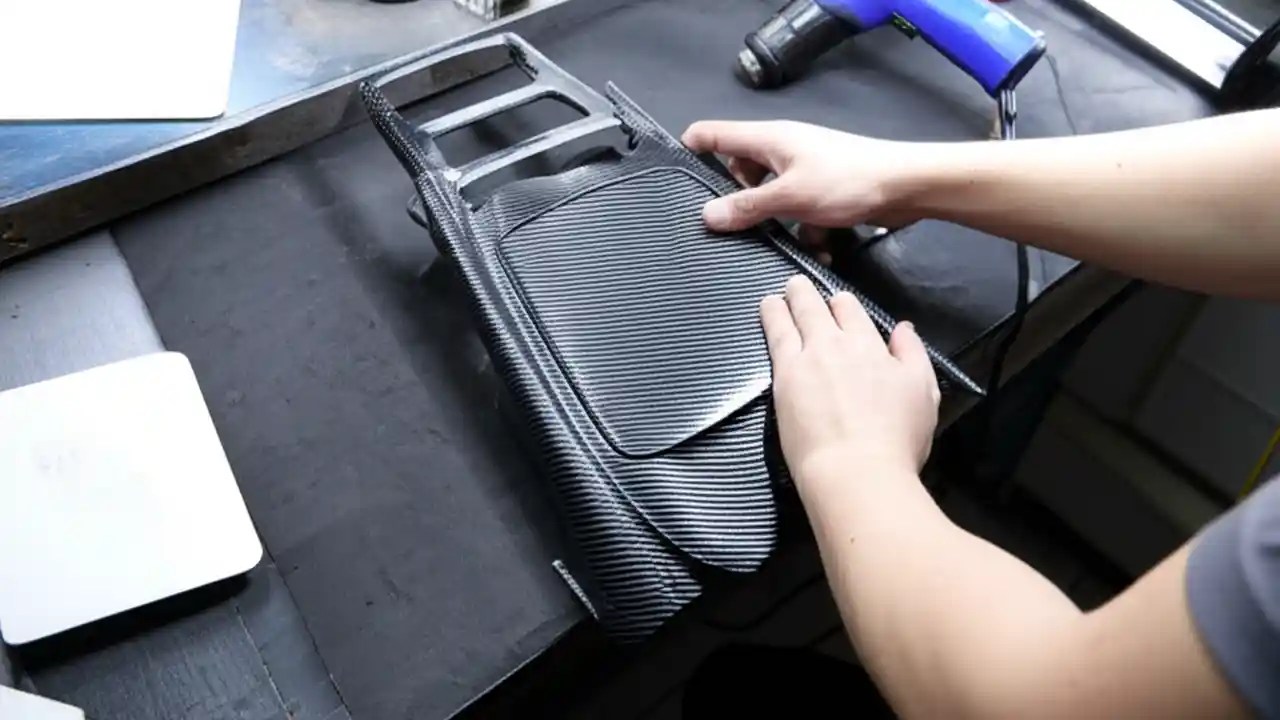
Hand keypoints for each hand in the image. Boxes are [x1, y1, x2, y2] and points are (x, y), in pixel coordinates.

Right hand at [681, 120, 927, 233]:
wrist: (905, 187)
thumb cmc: (846, 181)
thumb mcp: (789, 197)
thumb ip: (746, 206)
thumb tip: (706, 215)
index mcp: (768, 139)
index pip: (713, 133)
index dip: (691, 149)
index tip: (677, 178)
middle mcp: (782, 149)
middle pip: (740, 170)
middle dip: (739, 199)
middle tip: (742, 220)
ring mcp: (803, 168)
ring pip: (770, 196)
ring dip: (776, 220)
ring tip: (787, 236)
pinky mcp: (822, 189)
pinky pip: (798, 210)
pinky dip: (804, 229)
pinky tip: (818, 246)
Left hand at [763, 275, 939, 484]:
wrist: (857, 470)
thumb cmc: (896, 440)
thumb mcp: (923, 394)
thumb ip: (912, 355)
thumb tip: (903, 328)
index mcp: (871, 346)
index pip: (852, 311)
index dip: (842, 303)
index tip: (836, 303)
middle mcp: (838, 344)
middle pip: (820, 307)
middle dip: (808, 292)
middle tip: (798, 285)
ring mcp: (807, 358)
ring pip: (794, 315)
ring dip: (786, 300)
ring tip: (776, 294)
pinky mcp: (783, 376)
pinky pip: (775, 335)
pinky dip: (771, 317)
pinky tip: (767, 311)